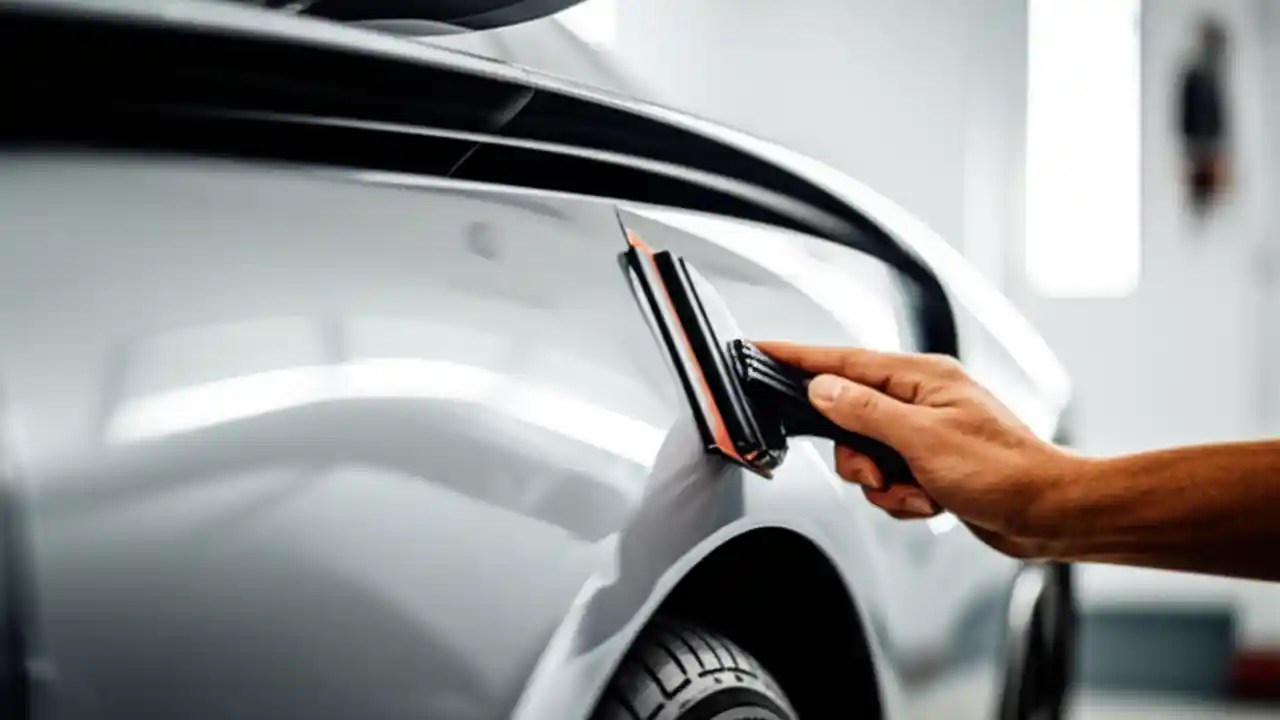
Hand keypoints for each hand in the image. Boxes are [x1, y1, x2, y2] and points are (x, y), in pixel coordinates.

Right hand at [756, 342, 1081, 557]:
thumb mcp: (922, 439)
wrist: (1048, 514)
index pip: (843, 360)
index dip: (798, 357)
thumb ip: (865, 411)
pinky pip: (887, 480)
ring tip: (917, 493)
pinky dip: (901, 498)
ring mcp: (924, 432)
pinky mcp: (929, 463)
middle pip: (847, 417)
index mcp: (921, 377)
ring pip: (864, 455)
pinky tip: (929, 502)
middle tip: (877, 474)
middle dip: (857, 457)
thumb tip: (821, 389)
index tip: (760, 350)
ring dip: (883, 485)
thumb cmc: (1003, 472)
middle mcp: (920, 399)